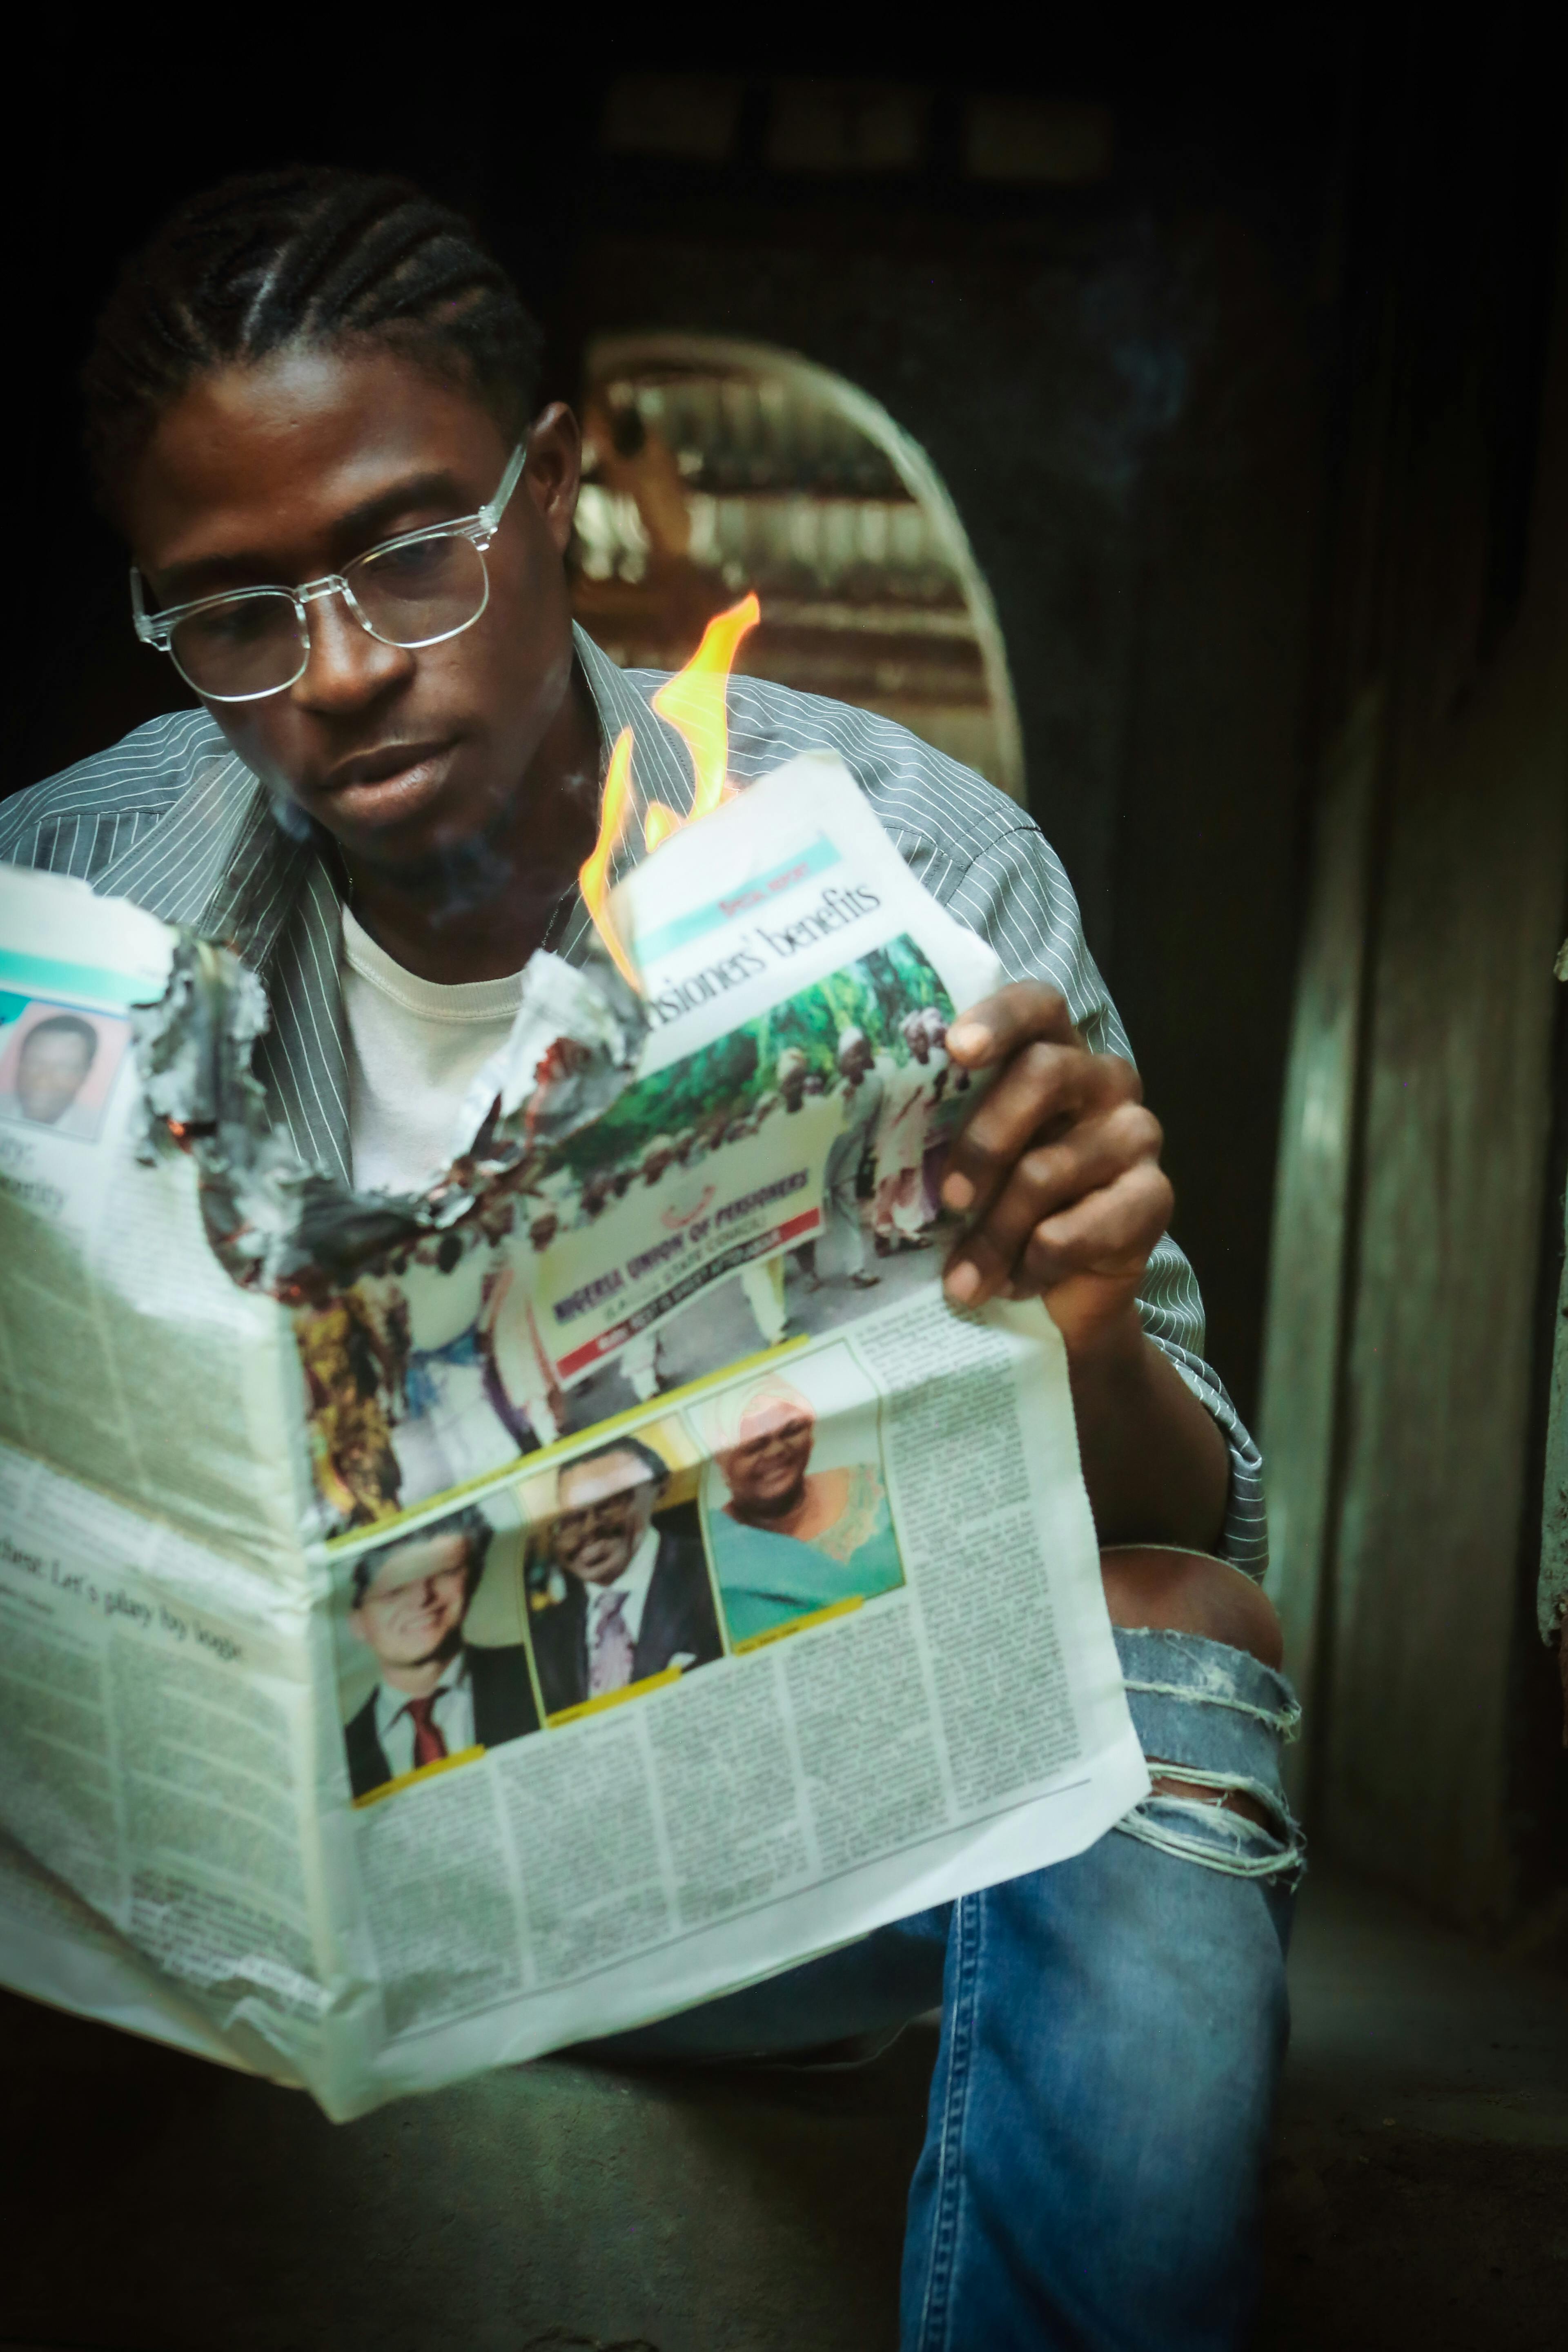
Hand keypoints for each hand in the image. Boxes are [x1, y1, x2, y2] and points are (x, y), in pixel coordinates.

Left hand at [939, 982, 1171, 1354]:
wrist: (1065, 1296)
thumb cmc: (1003, 1210)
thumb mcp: (973, 1164)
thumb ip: (947, 1131)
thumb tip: (880, 1132)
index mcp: (1054, 1054)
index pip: (1038, 1006)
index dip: (999, 1018)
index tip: (956, 1048)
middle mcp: (1103, 1081)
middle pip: (1044, 1073)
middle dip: (984, 1141)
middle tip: (948, 1198)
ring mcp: (1135, 1135)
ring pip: (1047, 1169)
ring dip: (995, 1234)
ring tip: (966, 1279)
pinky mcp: (1154, 1196)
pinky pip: (1082, 1227)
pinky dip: (1039, 1262)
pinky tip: (1021, 1282)